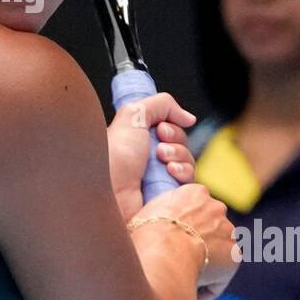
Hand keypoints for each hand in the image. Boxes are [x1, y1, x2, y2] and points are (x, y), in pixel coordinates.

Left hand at [107, 92, 197, 222]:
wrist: (109, 194)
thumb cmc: (113, 157)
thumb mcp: (133, 115)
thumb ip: (162, 104)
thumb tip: (188, 117)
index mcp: (138, 138)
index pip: (169, 127)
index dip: (171, 125)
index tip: (160, 128)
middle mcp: (149, 157)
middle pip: (181, 142)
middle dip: (175, 140)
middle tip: (158, 148)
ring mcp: (159, 177)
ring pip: (188, 159)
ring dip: (178, 155)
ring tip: (162, 161)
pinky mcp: (168, 195)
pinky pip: (190, 180)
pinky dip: (183, 172)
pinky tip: (170, 173)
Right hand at [130, 183, 238, 299]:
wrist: (162, 251)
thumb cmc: (143, 235)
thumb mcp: (145, 214)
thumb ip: (156, 216)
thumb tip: (143, 230)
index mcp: (194, 192)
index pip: (194, 208)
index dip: (183, 227)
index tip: (171, 242)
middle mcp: (216, 206)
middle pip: (209, 227)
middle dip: (197, 243)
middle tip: (176, 262)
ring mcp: (228, 230)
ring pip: (216, 251)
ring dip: (203, 265)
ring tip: (180, 283)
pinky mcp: (235, 256)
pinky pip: (219, 277)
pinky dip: (206, 288)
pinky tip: (187, 296)